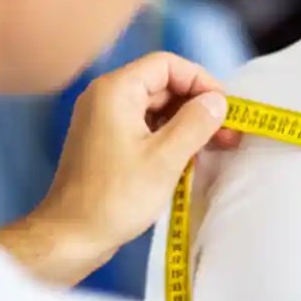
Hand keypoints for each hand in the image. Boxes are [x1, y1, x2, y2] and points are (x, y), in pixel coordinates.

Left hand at [0, 52, 241, 286]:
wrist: (72, 235)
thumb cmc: (116, 198)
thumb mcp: (166, 159)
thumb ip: (195, 123)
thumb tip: (217, 102)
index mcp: (116, 91)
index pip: (167, 65)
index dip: (201, 81)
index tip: (226, 108)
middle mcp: (106, 97)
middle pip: (163, 85)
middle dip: (198, 105)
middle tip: (228, 132)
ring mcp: (103, 120)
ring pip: (156, 108)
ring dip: (187, 123)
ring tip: (216, 146)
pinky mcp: (106, 142)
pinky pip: (145, 127)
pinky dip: (170, 137)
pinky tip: (190, 158)